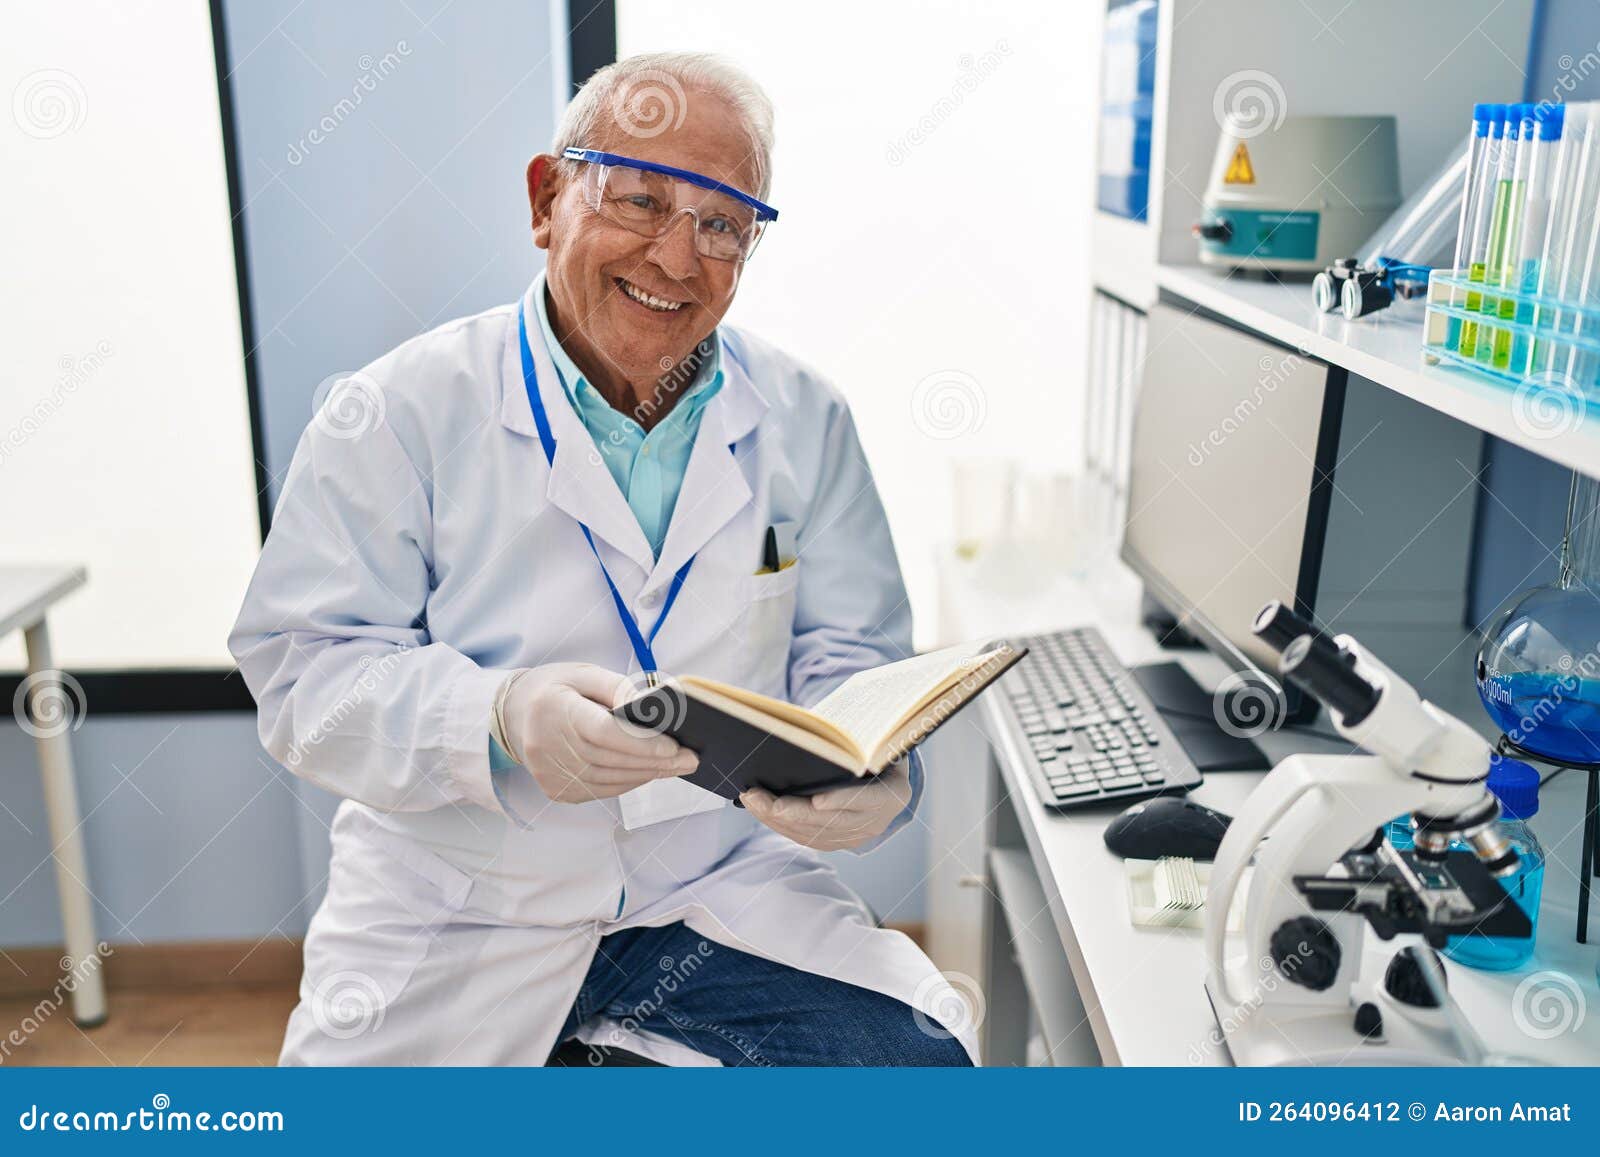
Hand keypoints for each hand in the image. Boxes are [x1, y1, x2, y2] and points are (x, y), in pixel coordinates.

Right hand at [500, 663, 697, 802]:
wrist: (513, 715)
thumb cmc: (556, 689)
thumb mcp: (584, 674)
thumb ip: (617, 687)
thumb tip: (653, 706)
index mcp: (555, 711)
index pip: (603, 733)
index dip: (641, 743)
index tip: (674, 746)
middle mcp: (548, 747)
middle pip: (612, 760)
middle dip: (656, 761)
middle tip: (690, 759)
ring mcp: (550, 774)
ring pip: (610, 780)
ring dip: (647, 775)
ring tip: (677, 766)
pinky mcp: (556, 790)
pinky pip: (601, 790)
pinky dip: (629, 782)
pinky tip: (649, 772)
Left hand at [741, 760, 912, 850]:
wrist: (887, 779)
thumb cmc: (874, 752)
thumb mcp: (875, 744)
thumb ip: (856, 745)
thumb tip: (817, 736)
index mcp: (892, 794)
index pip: (867, 799)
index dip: (842, 800)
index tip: (818, 800)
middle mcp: (875, 822)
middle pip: (830, 821)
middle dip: (793, 811)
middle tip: (762, 798)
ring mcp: (855, 837)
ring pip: (812, 833)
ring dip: (777, 818)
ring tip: (751, 798)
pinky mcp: (836, 842)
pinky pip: (805, 838)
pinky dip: (780, 824)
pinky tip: (760, 810)